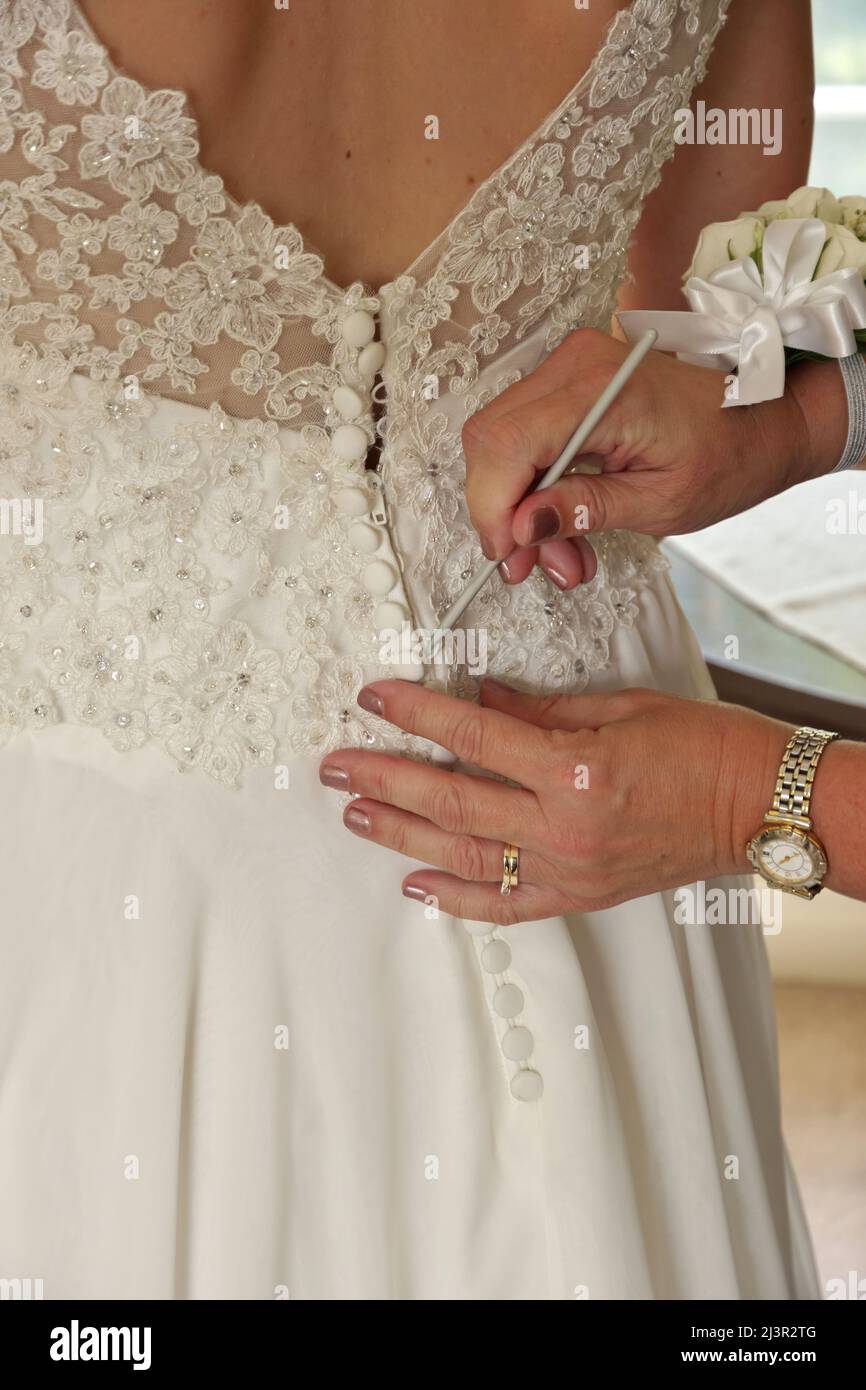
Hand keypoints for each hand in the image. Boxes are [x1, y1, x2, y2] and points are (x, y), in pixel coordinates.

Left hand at [318, 678, 792, 924]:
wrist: (759, 805)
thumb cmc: (704, 748)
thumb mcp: (619, 707)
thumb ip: (538, 710)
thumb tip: (477, 704)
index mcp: (574, 769)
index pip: (472, 737)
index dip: (416, 713)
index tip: (376, 697)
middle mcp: (564, 826)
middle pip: (451, 800)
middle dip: (384, 778)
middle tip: (336, 765)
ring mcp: (570, 869)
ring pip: (464, 855)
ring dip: (402, 834)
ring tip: (356, 813)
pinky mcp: (581, 895)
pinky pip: (506, 905)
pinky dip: (456, 899)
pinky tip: (414, 885)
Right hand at [461, 328, 846, 588]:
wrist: (764, 417)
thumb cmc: (729, 455)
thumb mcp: (662, 502)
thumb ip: (587, 508)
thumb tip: (523, 526)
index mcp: (601, 390)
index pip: (505, 444)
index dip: (492, 506)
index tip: (509, 555)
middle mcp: (575, 364)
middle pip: (491, 440)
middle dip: (502, 512)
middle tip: (535, 566)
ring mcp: (570, 366)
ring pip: (502, 441)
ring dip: (520, 506)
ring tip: (564, 555)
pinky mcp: (571, 379)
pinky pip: (525, 433)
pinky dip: (534, 484)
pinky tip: (565, 521)